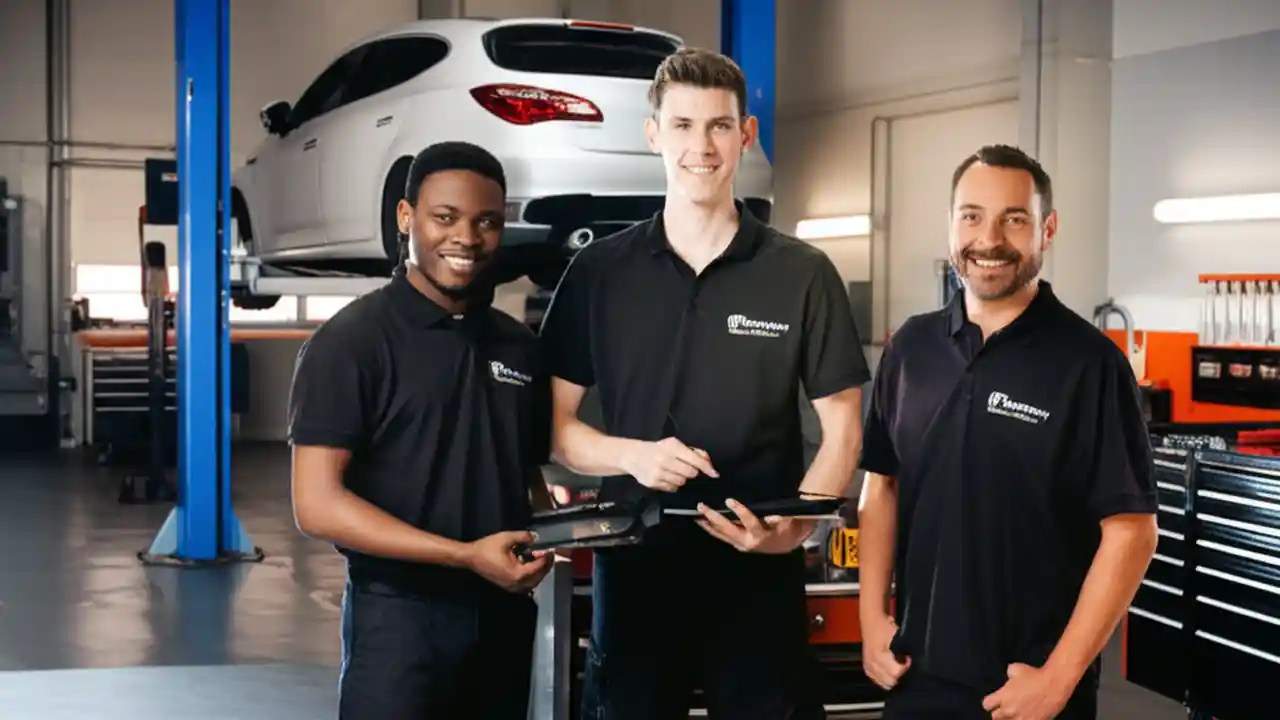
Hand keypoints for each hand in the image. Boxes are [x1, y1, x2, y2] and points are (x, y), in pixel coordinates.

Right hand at [462, 530, 552, 592]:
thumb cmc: (486, 548)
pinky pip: (524, 584)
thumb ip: (524, 537)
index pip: (538, 567)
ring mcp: (511, 587)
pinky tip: (530, 566)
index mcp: (517, 574)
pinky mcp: (507, 586)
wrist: (470, 558)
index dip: (546, 558)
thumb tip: (536, 537)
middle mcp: (516, 584)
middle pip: (538, 578)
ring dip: (539, 573)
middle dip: (545, 567)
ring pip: (532, 583)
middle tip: (549, 556)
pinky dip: (531, 576)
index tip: (551, 550)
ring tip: (542, 560)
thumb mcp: (506, 538)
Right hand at [621, 437, 718, 491]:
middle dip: (691, 472)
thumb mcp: (675, 445)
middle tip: (683, 467)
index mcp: (672, 447)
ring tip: (672, 471)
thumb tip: (708, 463)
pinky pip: (672, 488)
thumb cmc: (658, 449)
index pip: (695, 459)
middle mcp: (665, 459)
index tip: (714, 474)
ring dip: (681, 478)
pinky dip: (672, 484)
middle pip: (691, 473)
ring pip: (682, 482)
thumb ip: (694, 452)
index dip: (706, 467)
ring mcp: (658, 472)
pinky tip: (665, 476)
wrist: (634, 456)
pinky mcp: (653, 483)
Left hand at [695, 498, 814, 553]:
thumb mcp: (788, 522)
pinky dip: (711, 529)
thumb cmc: (787, 528)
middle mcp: (748, 542)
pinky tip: (701, 522)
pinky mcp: (736, 544)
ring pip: (721, 534)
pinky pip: (721, 536)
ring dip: (707, 524)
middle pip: (728, 529)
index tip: (730, 500)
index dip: (740, 511)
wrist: (785, 544)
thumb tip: (772, 516)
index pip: (749, 522)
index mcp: (761, 535)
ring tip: (695, 514)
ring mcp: (740, 544)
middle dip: (714, 517)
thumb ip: (781, 518)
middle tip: (702, 506)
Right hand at [861, 612, 910, 689]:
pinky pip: (878, 681)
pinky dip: (885, 679)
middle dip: (900, 675)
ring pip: (885, 683)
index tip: (908, 659)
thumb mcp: (898, 636)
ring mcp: (868, 667)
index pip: (896, 674)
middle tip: (903, 663)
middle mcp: (872, 664)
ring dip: (893, 677)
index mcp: (879, 657)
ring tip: (897, 666)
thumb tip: (913, 661)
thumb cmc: (884, 627)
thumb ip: (905, 650)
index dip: (906, 667)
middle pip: (891, 682)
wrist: (871, 621)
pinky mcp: (867, 668)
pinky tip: (889, 671)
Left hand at [981, 663, 1074, 719]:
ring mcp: (1022, 718)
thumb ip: (1008, 675)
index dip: (991, 702)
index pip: (987, 705)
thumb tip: (1009, 677)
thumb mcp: (1015, 668)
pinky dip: (1023, 719)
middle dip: (1000, 712)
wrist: (1054, 684)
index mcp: (1003, 696)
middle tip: (1007, 707)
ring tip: (1016, 713)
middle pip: (995, 717)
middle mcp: (1010, 710)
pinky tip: (1026, 716)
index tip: (995, 700)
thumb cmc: (1035, 675)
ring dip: (1010, 718)